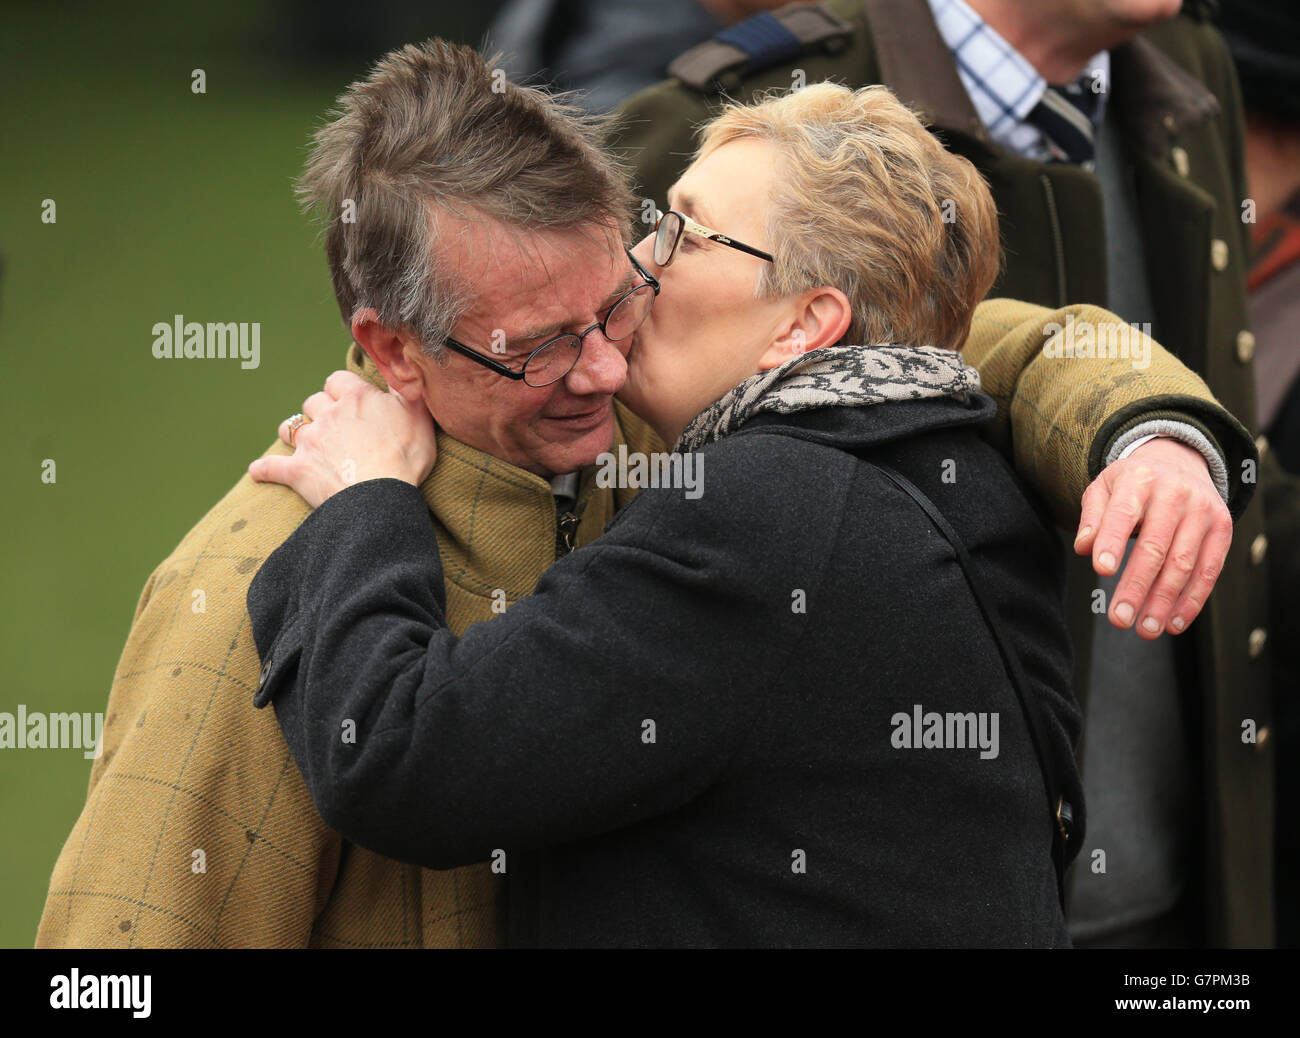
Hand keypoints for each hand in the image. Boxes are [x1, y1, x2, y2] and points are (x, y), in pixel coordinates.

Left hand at [249, 371, 437, 507]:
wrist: (380, 497)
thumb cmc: (405, 458)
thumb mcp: (418, 417)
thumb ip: (406, 391)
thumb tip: (401, 370)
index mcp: (356, 398)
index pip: (338, 379)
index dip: (342, 389)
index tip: (349, 399)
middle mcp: (328, 414)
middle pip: (313, 401)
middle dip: (320, 409)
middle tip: (332, 424)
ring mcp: (309, 442)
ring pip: (290, 426)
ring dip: (293, 431)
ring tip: (302, 440)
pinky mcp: (297, 470)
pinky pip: (271, 467)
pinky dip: (264, 469)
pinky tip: (258, 472)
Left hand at [1074, 438, 1231, 637]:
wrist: (1179, 463)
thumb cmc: (1133, 483)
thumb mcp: (1105, 488)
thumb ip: (1092, 517)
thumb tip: (1084, 548)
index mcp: (1140, 480)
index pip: (1124, 513)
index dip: (1113, 541)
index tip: (1102, 570)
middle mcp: (1176, 494)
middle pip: (1155, 547)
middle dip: (1137, 587)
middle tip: (1119, 619)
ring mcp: (1203, 511)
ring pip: (1183, 564)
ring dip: (1164, 601)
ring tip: (1146, 629)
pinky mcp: (1222, 528)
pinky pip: (1209, 570)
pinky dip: (1192, 600)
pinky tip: (1173, 622)